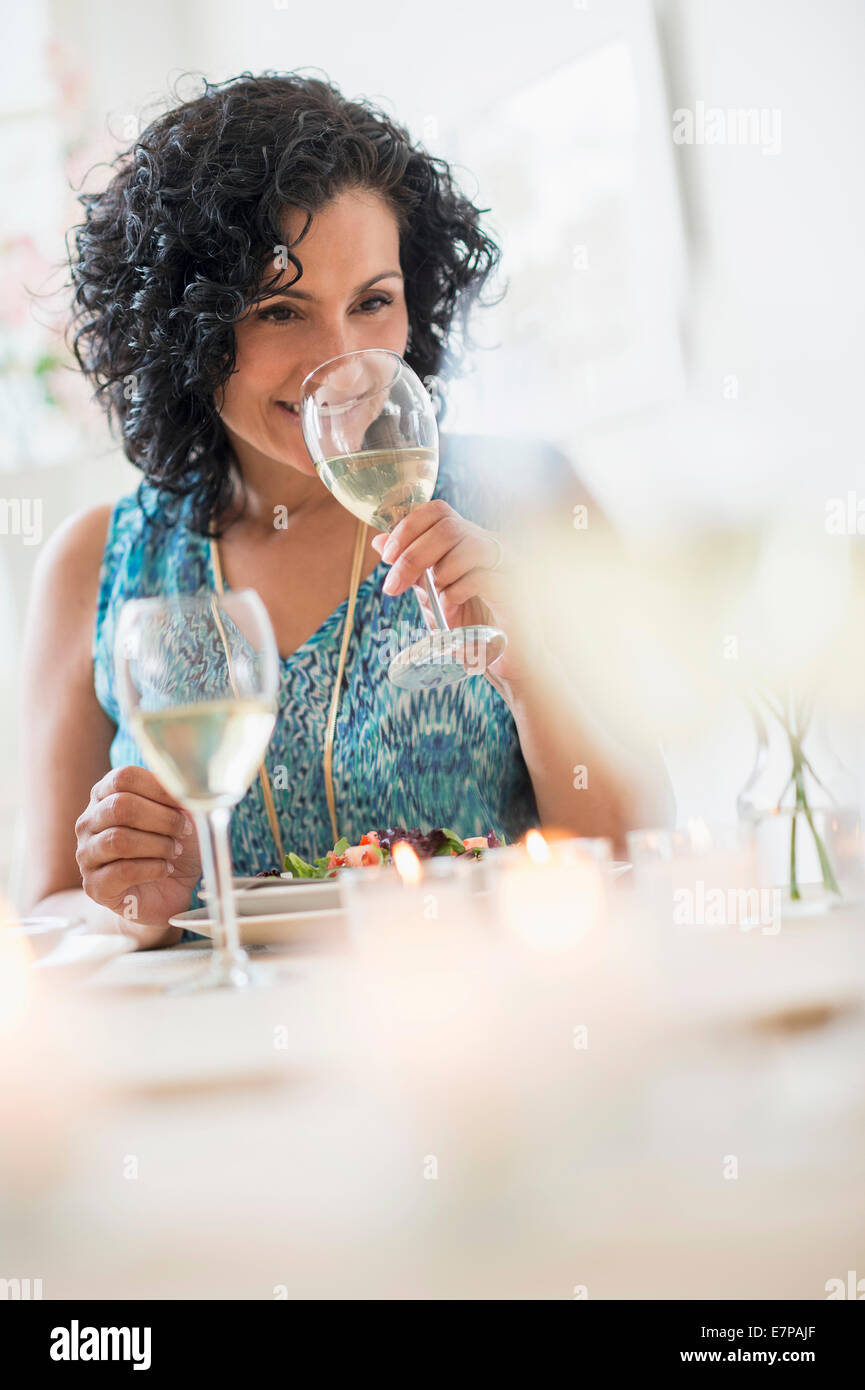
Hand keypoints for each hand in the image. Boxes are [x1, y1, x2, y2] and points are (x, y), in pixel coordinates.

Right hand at [75, 766, 200, 934]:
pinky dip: (153, 869)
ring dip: (158, 845)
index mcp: (106, 796)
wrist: (170, 891)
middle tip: (183, 831)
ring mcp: (87, 854)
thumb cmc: (172, 846)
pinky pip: (122, 871)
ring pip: (119, 840)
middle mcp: (89, 822)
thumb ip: (176, 796)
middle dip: (162, 819)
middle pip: (120, 806)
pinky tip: (164, 869)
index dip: (159, 788)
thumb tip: (181, 784)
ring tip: (174, 851)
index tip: (184, 804)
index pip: (123, 777)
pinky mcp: (94, 885)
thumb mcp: (181, 815)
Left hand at [370, 499, 525, 689]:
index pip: (438, 511)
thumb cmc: (473, 630)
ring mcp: (508, 564)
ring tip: (436, 600)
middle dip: (412, 556)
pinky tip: (451, 612)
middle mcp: (491, 545)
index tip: (387, 558)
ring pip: (467, 544)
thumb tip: (379, 540)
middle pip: (447, 527)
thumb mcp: (433, 595)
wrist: (507, 662)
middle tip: (394, 585)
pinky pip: (482, 577)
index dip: (408, 528)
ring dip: (439, 574)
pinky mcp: (517, 588)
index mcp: (470, 541)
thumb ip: (413, 567)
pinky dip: (456, 595)